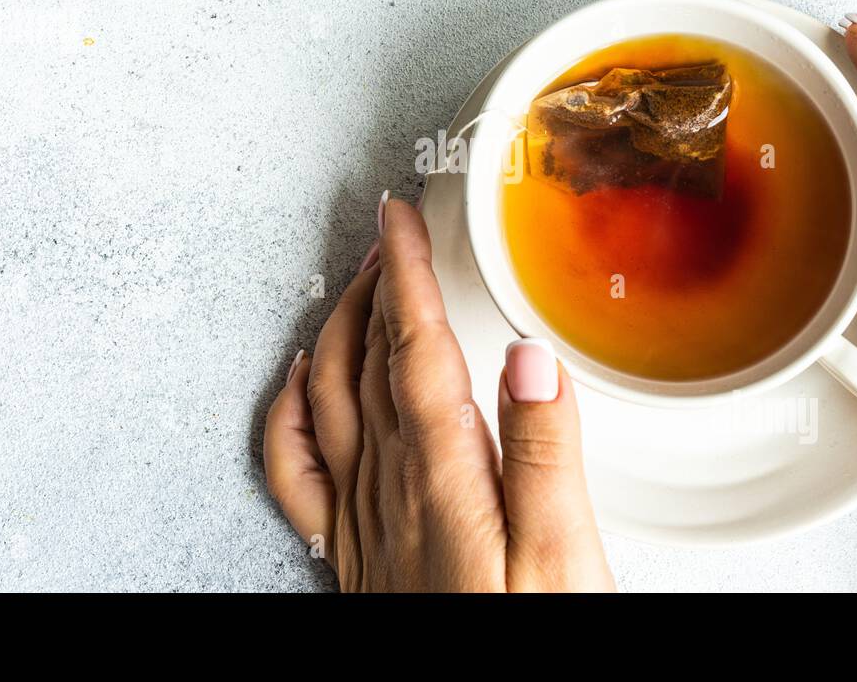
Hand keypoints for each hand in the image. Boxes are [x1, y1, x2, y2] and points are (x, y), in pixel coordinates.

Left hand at [263, 194, 614, 591]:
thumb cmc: (527, 641)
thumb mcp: (564, 560)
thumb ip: (546, 457)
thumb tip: (528, 359)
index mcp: (445, 479)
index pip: (416, 351)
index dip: (406, 275)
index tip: (397, 216)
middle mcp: (390, 489)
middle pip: (370, 362)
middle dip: (376, 287)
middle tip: (390, 236)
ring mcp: (362, 519)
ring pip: (332, 397)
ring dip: (342, 330)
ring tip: (359, 285)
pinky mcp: (351, 550)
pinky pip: (298, 467)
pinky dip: (292, 411)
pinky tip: (304, 382)